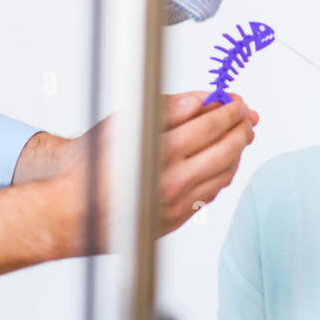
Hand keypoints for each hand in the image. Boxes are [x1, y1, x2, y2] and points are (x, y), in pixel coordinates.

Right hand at [60, 92, 259, 252]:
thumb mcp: (123, 124)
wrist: (72, 210)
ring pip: (224, 174)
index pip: (212, 125)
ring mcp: (178, 204)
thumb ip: (165, 110)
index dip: (230, 110)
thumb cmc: (92, 166)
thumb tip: (198, 100)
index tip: (236, 101)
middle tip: (247, 116)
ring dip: (237, 152)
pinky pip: (211, 194)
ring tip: (240, 135)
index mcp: (162, 153)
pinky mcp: (176, 219)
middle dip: (242, 129)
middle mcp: (174, 181)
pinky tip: (222, 162)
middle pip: (227, 150)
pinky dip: (223, 174)